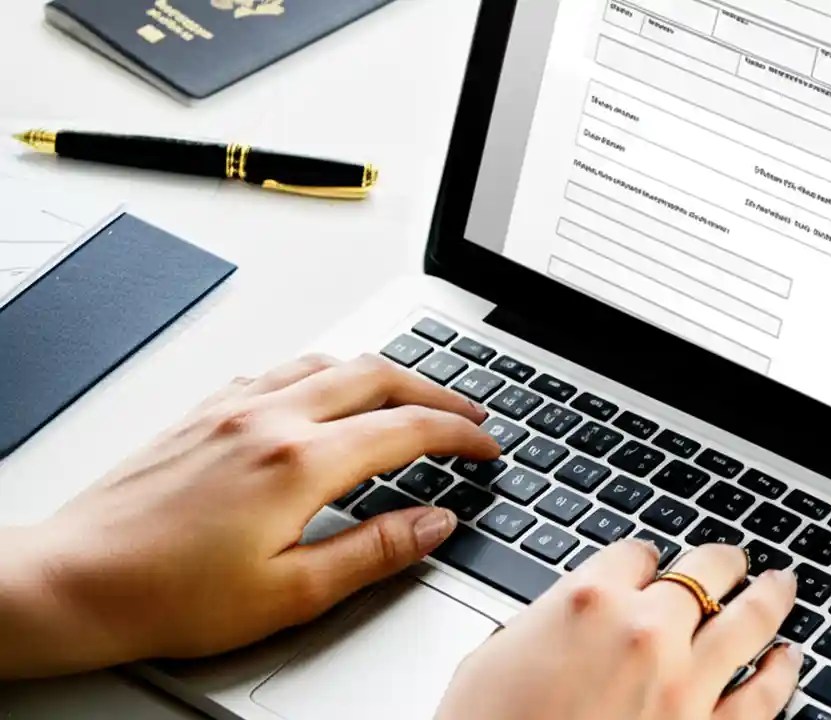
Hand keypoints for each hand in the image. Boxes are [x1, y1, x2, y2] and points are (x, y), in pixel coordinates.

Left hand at [0, 354, 499, 678]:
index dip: (461, 435)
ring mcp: (233, 407)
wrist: (77, 580)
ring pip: (330, 361)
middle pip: (378, 376)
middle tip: (467, 413)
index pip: (408, 428)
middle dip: (436, 390)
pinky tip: (324, 394)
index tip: (486, 447)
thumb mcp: (292, 592)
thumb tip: (434, 523)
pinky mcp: (204, 410)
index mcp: (300, 462)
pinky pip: (281, 368)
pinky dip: (324, 372)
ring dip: (382, 373)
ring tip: (410, 395)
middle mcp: (270, 418)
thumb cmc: (169, 594)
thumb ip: (375, 550)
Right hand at [437, 540, 801, 719]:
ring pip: (750, 619)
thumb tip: (565, 621)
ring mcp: (686, 685)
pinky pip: (766, 694)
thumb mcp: (493, 661)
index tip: (650, 566)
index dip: (645, 560)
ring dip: (770, 596)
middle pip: (704, 572)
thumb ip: (543, 625)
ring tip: (780, 586)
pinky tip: (788, 659)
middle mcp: (644, 632)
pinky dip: (783, 671)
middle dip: (721, 563)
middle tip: (732, 562)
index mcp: (587, 603)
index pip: (636, 554)